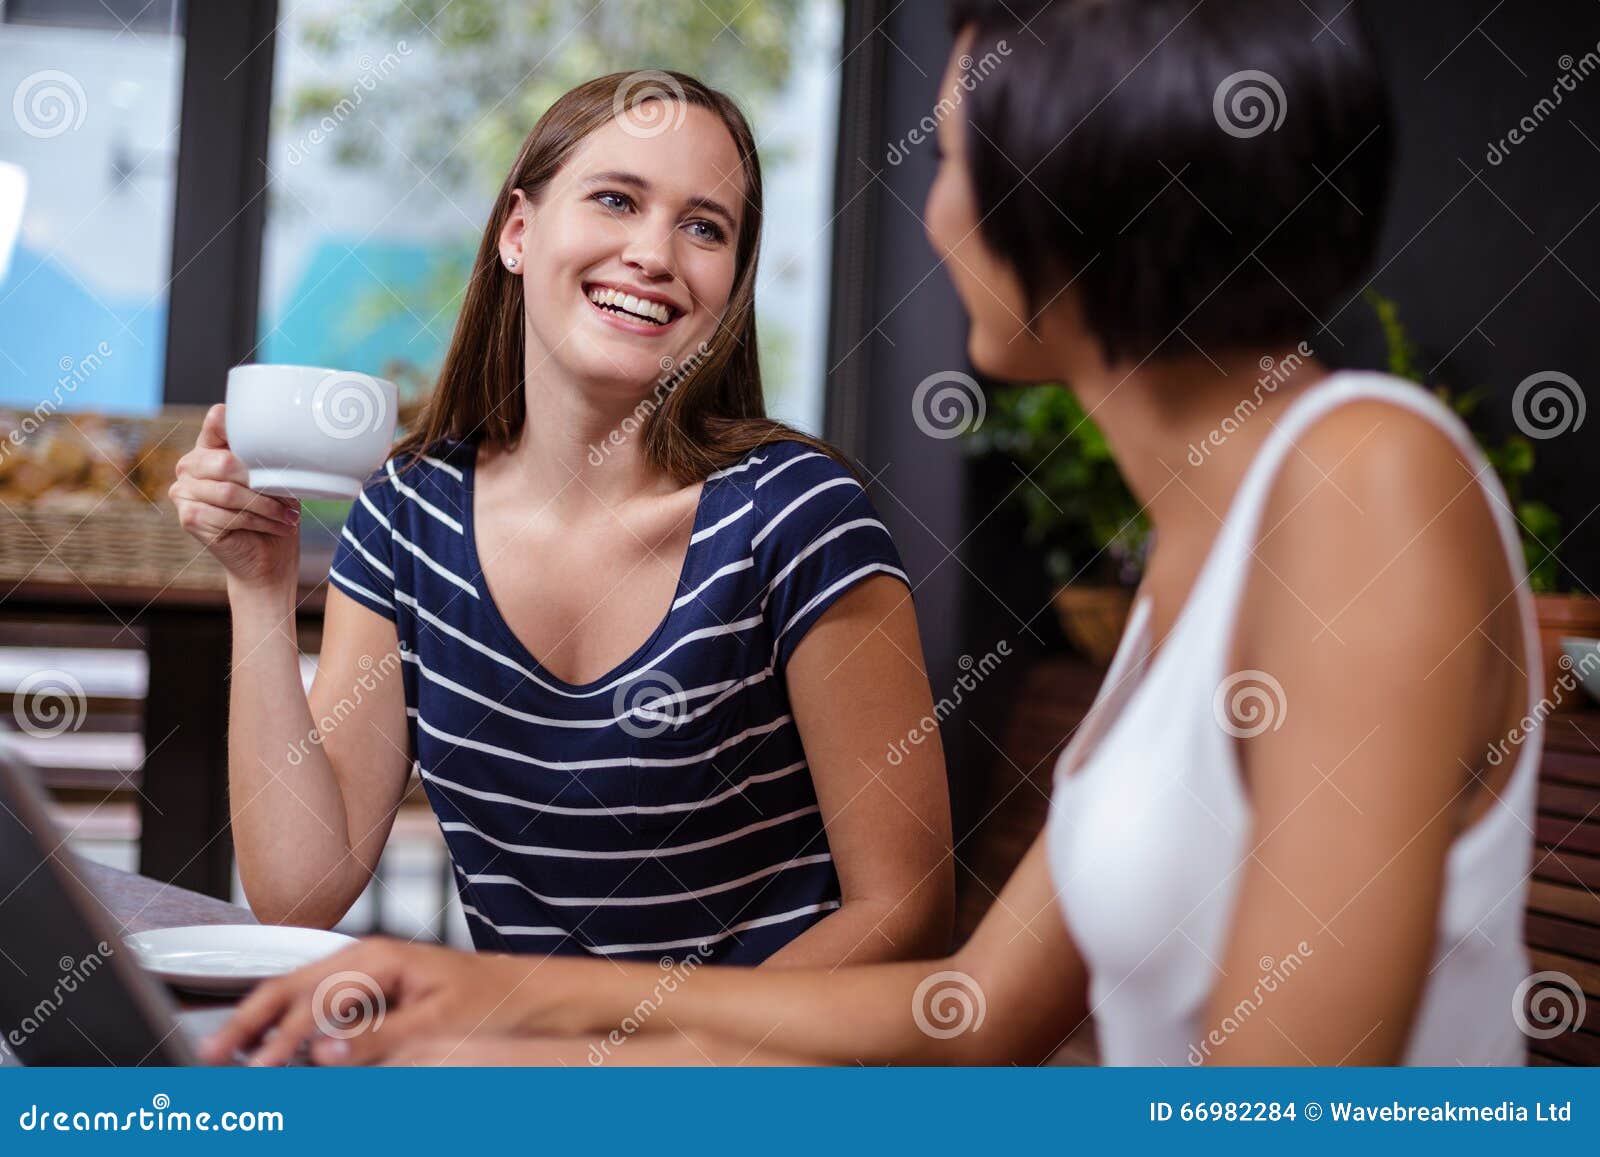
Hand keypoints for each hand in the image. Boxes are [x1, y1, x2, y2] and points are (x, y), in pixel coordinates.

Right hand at [170, 403, 300, 588]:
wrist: (268, 557)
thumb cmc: (273, 513)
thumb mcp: (275, 479)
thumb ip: (267, 458)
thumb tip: (279, 444)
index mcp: (210, 446)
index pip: (217, 422)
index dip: (235, 424)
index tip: (265, 438)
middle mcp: (190, 465)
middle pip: (225, 462)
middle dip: (262, 482)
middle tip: (289, 498)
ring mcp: (184, 491)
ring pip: (229, 492)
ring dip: (266, 506)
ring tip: (288, 515)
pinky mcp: (189, 517)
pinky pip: (226, 515)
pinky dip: (259, 522)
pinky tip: (277, 526)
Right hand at [198, 938, 544, 1066]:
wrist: (524, 992)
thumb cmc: (490, 1000)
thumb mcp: (437, 1023)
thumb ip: (377, 1038)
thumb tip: (320, 1053)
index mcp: (376, 958)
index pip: (309, 999)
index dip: (277, 1039)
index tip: (252, 1072)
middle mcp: (365, 960)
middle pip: (289, 988)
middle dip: (246, 1022)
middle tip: (208, 1056)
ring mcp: (366, 975)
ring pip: (298, 998)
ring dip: (262, 1026)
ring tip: (226, 1056)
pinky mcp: (371, 994)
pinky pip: (321, 1010)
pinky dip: (292, 1031)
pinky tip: (275, 1052)